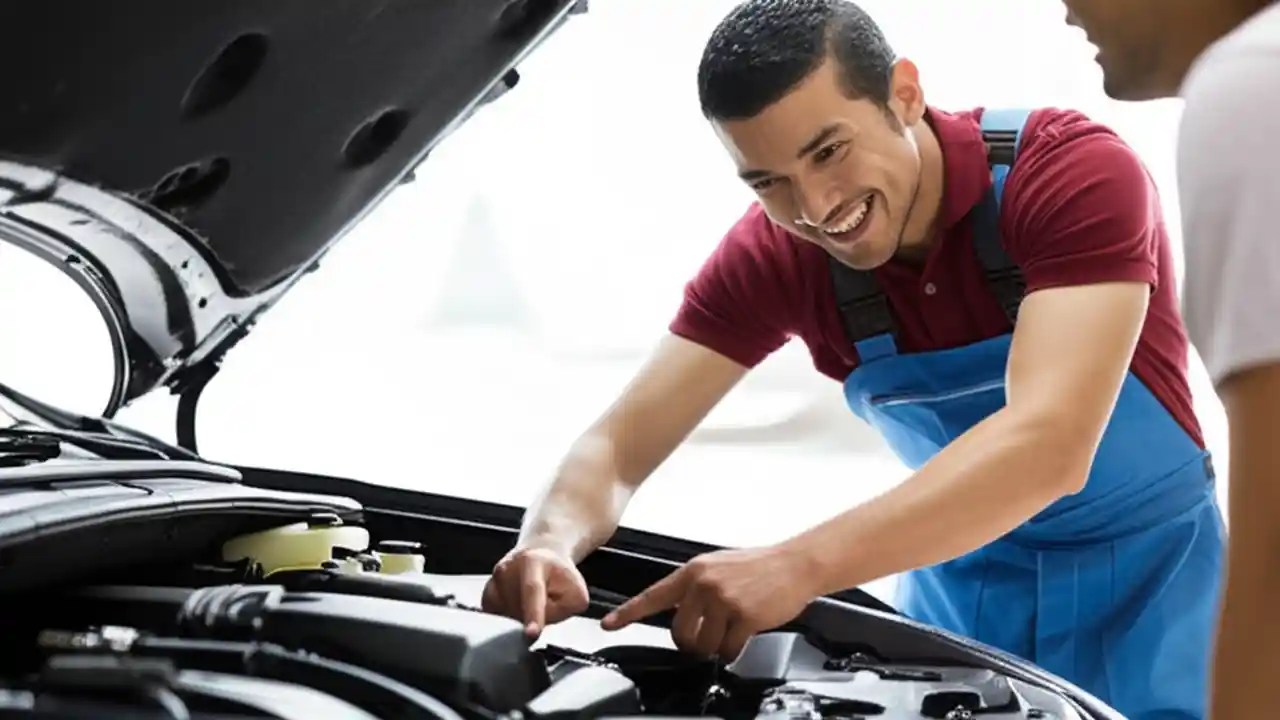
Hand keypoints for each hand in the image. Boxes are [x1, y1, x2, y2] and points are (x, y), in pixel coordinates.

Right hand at [481, 546, 589, 638]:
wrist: (540, 557)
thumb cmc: (559, 575)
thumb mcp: (575, 591)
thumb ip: (562, 610)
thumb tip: (538, 624)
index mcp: (531, 561)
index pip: (532, 591)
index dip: (533, 615)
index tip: (531, 633)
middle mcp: (506, 569)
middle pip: (522, 612)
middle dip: (538, 616)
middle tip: (546, 598)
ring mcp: (494, 582)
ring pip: (511, 619)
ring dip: (525, 618)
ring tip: (532, 599)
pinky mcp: (487, 596)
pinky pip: (500, 620)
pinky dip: (513, 619)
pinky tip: (521, 604)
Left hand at [600, 544, 816, 660]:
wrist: (794, 564)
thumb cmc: (759, 568)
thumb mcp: (718, 567)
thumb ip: (695, 587)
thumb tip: (679, 611)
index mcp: (693, 571)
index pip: (653, 595)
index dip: (628, 612)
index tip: (608, 623)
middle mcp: (704, 584)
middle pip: (679, 632)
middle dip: (690, 643)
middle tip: (705, 639)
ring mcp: (723, 600)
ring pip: (703, 645)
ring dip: (715, 647)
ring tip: (730, 632)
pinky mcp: (743, 616)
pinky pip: (727, 650)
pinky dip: (733, 651)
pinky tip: (742, 637)